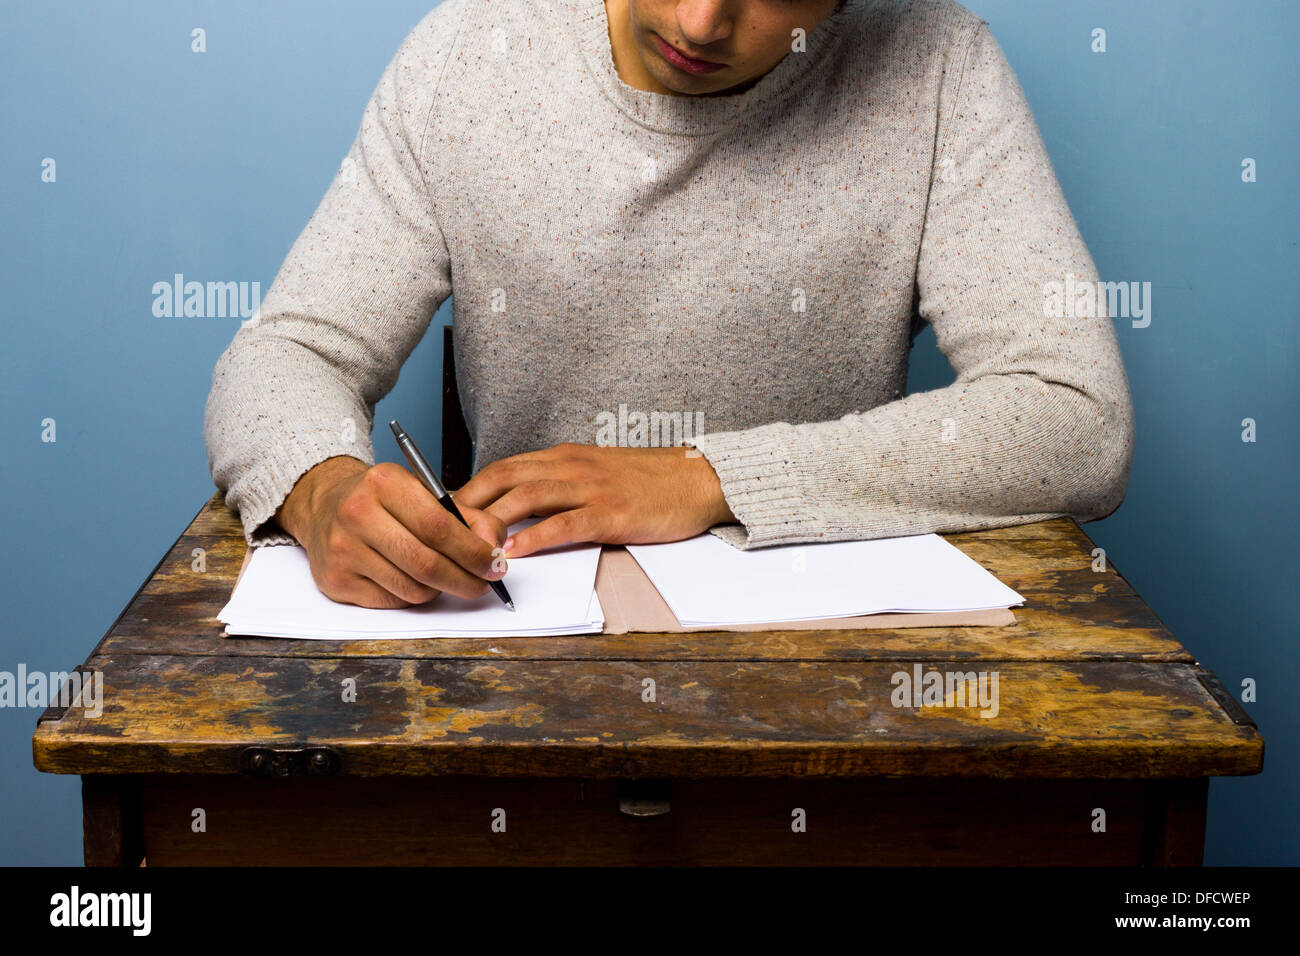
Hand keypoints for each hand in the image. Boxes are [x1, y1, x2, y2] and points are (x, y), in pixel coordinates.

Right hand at [276, 456, 507, 608]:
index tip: (494, 565)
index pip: (439, 527)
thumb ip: (468, 518)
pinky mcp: (335, 580)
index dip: (474, 552)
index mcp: (385, 483)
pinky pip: (392, 601)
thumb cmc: (385, 502)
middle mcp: (357, 513)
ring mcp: (342, 549)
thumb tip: (493, 551)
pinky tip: (410, 579)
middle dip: (465, 579)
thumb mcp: (424, 494)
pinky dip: (411, 596)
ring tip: (442, 576)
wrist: (325, 506)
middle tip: (482, 584)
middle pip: (426, 563)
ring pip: (412, 589)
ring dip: (438, 589)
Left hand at [451, 443, 736, 558]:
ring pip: (525, 498)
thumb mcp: (594, 473)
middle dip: (466, 506)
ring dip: (491, 523)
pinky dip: (534, 539)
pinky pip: (563, 524)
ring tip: (467, 547)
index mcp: (562, 457)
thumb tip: (516, 508)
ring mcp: (590, 488)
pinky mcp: (610, 512)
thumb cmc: (647, 482)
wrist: (697, 479)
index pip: (501, 468)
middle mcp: (569, 466)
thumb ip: (558, 486)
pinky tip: (514, 552)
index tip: (443, 514)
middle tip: (440, 533)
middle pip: (502, 479)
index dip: (468, 491)